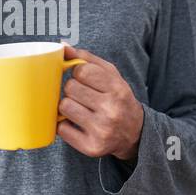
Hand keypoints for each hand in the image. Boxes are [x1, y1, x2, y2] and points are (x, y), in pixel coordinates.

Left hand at [56, 45, 143, 161]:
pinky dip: (64, 126)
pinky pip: (61, 129)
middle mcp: (111, 110)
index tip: (82, 79)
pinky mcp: (91, 147)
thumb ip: (87, 59)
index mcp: (118, 89)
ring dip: (67, 106)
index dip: (77, 73)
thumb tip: (62, 47)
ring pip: (64, 107)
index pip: (81, 71)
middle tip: (81, 95)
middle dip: (72, 90)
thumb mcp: (110, 76)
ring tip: (79, 109)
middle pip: (70, 88)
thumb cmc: (117, 98)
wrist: (133, 133)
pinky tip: (76, 124)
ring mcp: (102, 130)